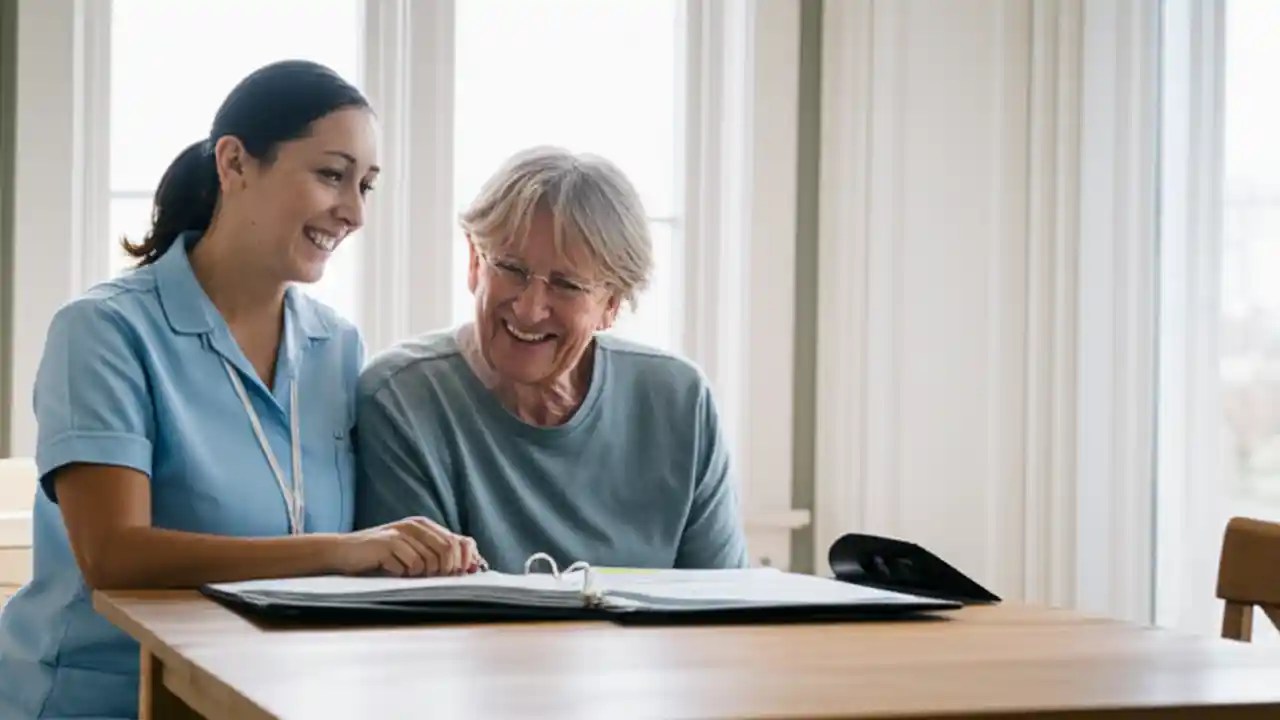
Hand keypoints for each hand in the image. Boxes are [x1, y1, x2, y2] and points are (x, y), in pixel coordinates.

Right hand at [330, 517, 484, 576]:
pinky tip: (392, 569)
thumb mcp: (411, 553)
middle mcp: (416, 525)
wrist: (345, 552)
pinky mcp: (389, 542)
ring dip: (421, 574)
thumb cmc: (381, 557)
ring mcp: (402, 532)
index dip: (465, 560)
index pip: (460, 541)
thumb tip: (471, 566)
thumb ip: (437, 555)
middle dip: (445, 570)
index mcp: (425, 525)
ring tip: (405, 572)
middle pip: (448, 550)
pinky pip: (410, 564)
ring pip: (430, 560)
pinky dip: (405, 573)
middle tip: (430, 578)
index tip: (461, 576)